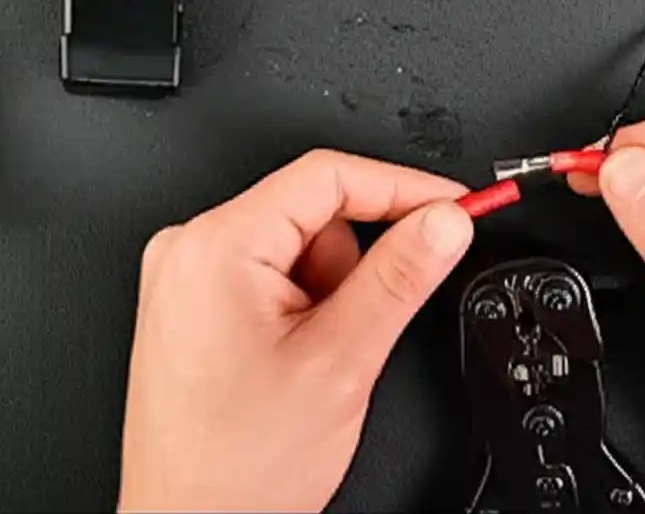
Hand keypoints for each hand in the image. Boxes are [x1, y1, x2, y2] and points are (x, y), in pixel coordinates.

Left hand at [118, 151, 473, 511]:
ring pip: (302, 249)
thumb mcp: (341, 361)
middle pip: (316, 214)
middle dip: (355, 269)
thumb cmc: (236, 467)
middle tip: (355, 331)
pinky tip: (294, 362)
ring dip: (331, 295)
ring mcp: (189, 279)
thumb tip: (444, 222)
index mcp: (215, 247)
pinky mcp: (196, 305)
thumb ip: (401, 278)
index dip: (404, 187)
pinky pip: (275, 277)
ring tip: (315, 361)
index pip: (328, 176)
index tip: (455, 206)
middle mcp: (190, 251)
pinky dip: (306, 309)